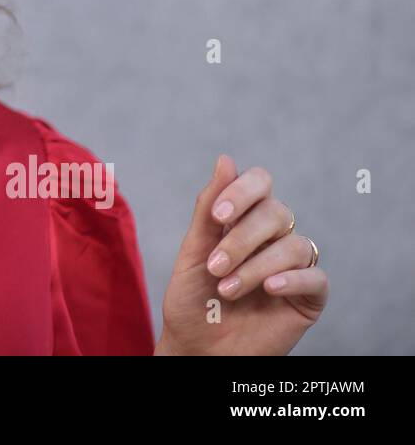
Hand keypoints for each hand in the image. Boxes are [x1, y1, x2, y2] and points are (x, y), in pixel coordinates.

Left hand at [155, 154, 327, 354]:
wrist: (197, 348)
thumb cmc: (193, 299)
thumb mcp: (192, 251)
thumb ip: (209, 208)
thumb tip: (226, 159)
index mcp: (244, 219)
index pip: (259, 183)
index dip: (242, 192)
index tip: (217, 217)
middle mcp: (272, 237)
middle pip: (277, 213)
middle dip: (241, 239)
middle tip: (214, 265)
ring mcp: (292, 266)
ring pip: (294, 244)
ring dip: (256, 266)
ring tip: (227, 289)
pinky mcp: (309, 297)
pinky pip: (315, 276)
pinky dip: (290, 279)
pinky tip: (267, 290)